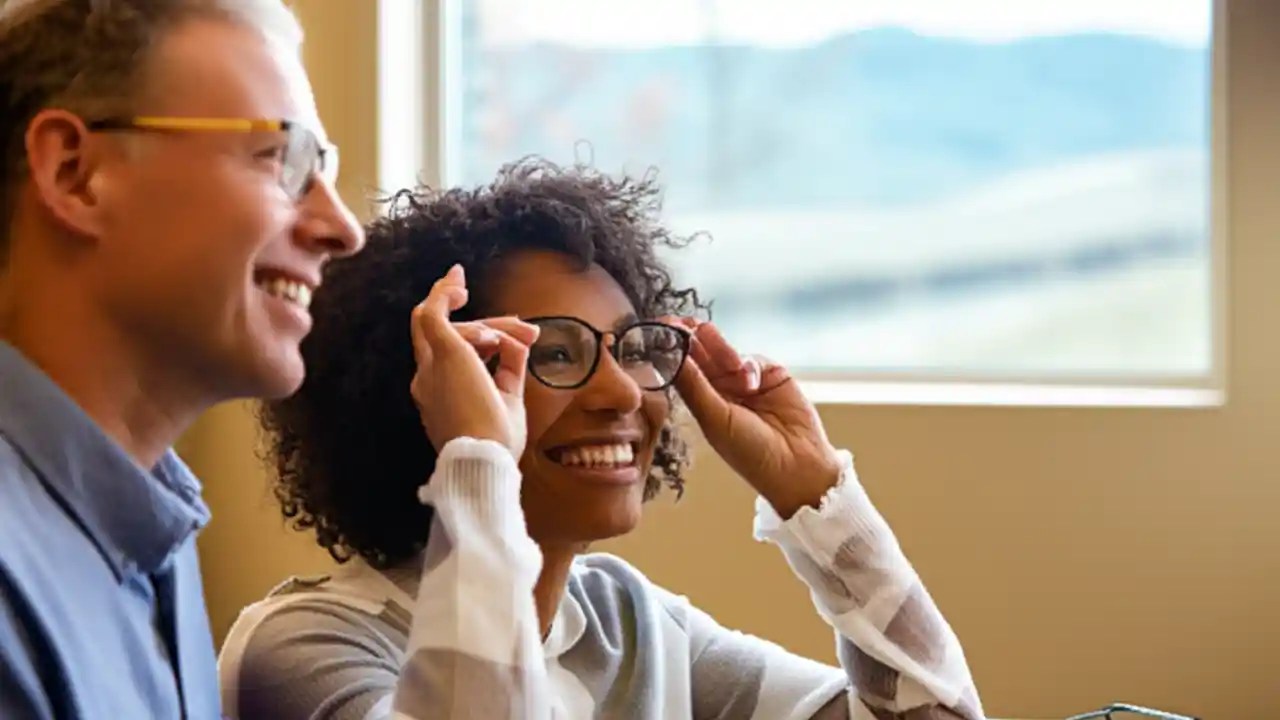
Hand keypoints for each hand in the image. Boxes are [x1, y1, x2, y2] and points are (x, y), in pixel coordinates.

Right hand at [410, 265, 539, 458]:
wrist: (483, 459)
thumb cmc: (495, 444)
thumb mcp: (509, 400)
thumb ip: (509, 370)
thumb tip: (518, 343)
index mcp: (438, 394)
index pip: (452, 355)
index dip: (478, 338)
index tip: (506, 334)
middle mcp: (426, 379)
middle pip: (448, 336)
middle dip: (491, 329)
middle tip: (527, 332)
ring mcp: (430, 366)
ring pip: (446, 323)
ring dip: (489, 324)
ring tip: (522, 332)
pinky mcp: (444, 353)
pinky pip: (433, 312)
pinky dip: (443, 293)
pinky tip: (457, 283)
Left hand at [672, 319, 840, 517]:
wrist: (796, 464)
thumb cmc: (749, 452)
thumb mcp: (715, 420)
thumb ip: (695, 387)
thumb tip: (673, 358)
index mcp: (704, 403)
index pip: (685, 372)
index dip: (673, 353)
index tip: (661, 331)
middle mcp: (723, 390)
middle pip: (703, 358)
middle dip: (691, 339)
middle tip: (678, 321)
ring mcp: (747, 381)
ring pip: (727, 354)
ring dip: (716, 344)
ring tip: (703, 330)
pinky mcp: (771, 374)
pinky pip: (754, 359)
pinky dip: (749, 365)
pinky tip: (750, 382)